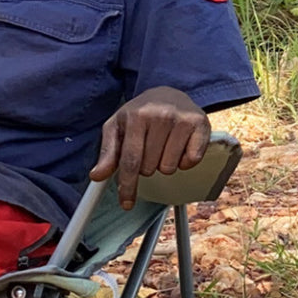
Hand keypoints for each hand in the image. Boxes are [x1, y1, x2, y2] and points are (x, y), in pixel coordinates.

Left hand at [90, 87, 210, 207]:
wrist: (169, 93)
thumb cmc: (141, 113)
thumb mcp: (118, 126)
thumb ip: (108, 152)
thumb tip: (97, 176)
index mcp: (137, 115)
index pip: (130, 160)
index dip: (127, 186)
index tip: (126, 204)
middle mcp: (161, 115)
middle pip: (149, 168)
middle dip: (146, 166)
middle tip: (148, 148)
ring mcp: (182, 120)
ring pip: (169, 168)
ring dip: (164, 163)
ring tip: (163, 145)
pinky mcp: (201, 125)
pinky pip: (190, 162)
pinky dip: (183, 161)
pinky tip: (179, 146)